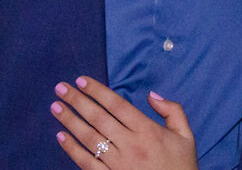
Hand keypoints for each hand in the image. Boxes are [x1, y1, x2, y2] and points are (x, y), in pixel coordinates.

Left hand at [51, 75, 197, 169]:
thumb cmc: (181, 166)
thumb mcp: (186, 136)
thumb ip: (172, 111)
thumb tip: (151, 95)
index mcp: (148, 131)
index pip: (117, 105)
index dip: (97, 91)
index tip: (81, 80)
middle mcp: (131, 145)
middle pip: (98, 118)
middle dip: (77, 101)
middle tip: (60, 88)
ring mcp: (119, 164)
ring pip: (89, 138)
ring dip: (70, 121)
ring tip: (55, 107)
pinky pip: (87, 163)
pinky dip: (72, 150)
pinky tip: (61, 137)